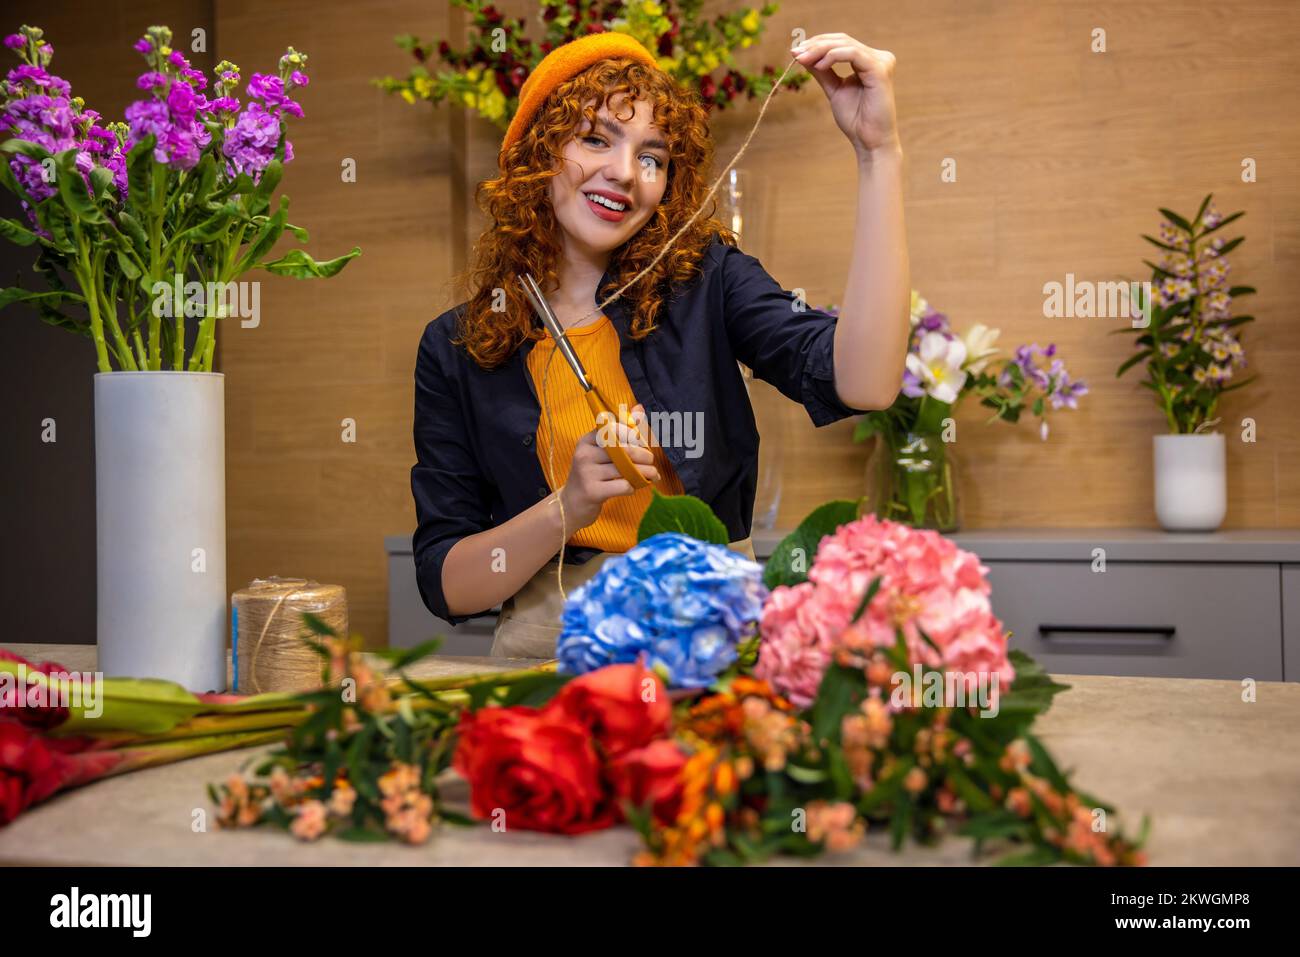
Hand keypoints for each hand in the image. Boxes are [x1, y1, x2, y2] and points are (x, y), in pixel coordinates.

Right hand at [558, 403, 658, 529]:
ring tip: (652, 475)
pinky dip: (632, 487)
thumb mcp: (601, 451)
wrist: (571, 503)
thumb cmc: (591, 474)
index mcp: (586, 440)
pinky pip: (623, 486)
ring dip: (645, 472)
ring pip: (626, 469)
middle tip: (652, 462)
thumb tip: (639, 408)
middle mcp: (584, 454)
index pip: (614, 429)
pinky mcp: (592, 491)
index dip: (633, 435)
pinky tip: (632, 487)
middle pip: (623, 450)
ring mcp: (587, 473)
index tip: (642, 443)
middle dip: (644, 455)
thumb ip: (621, 430)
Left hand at [791, 32, 899, 159]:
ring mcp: (882, 62)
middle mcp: (879, 58)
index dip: (818, 43)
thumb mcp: (834, 90)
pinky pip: (853, 54)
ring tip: (802, 59)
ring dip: (820, 49)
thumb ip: (822, 72)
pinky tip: (819, 65)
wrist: (869, 141)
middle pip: (843, 40)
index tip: (796, 52)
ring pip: (846, 44)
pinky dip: (833, 56)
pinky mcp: (880, 70)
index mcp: (869, 61)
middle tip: (796, 52)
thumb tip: (803, 55)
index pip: (842, 43)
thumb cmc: (855, 120)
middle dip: (816, 45)